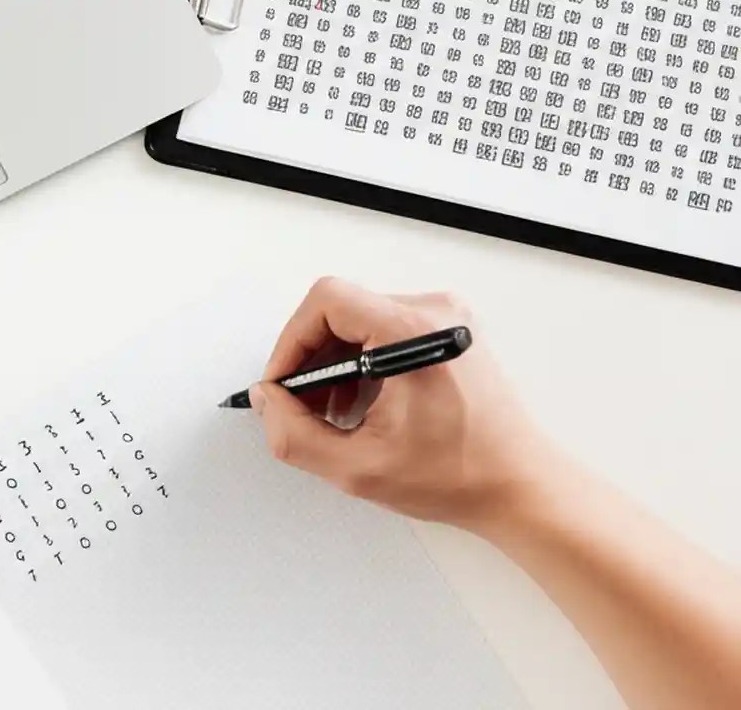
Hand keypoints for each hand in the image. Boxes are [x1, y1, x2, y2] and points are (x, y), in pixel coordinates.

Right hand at [251, 277, 555, 530]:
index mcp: (412, 333)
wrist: (519, 485)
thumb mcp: (356, 468)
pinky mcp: (449, 334)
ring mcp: (445, 320)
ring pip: (360, 322)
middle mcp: (433, 313)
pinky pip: (385, 332)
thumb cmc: (458, 475)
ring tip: (336, 414)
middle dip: (311, 360)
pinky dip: (362, 365)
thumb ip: (294, 434)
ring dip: (335, 365)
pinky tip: (363, 407)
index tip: (284, 382)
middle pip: (341, 310)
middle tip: (302, 406)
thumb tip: (268, 400)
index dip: (292, 341)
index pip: (326, 301)